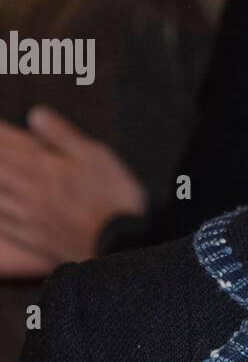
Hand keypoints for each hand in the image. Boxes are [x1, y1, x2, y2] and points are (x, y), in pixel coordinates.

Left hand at [0, 107, 147, 277]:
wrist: (122, 248)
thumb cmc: (115, 197)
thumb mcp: (97, 157)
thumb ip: (63, 135)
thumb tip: (35, 114)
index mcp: (44, 166)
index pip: (9, 143)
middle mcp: (29, 190)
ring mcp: (28, 217)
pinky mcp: (33, 240)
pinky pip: (1, 225)